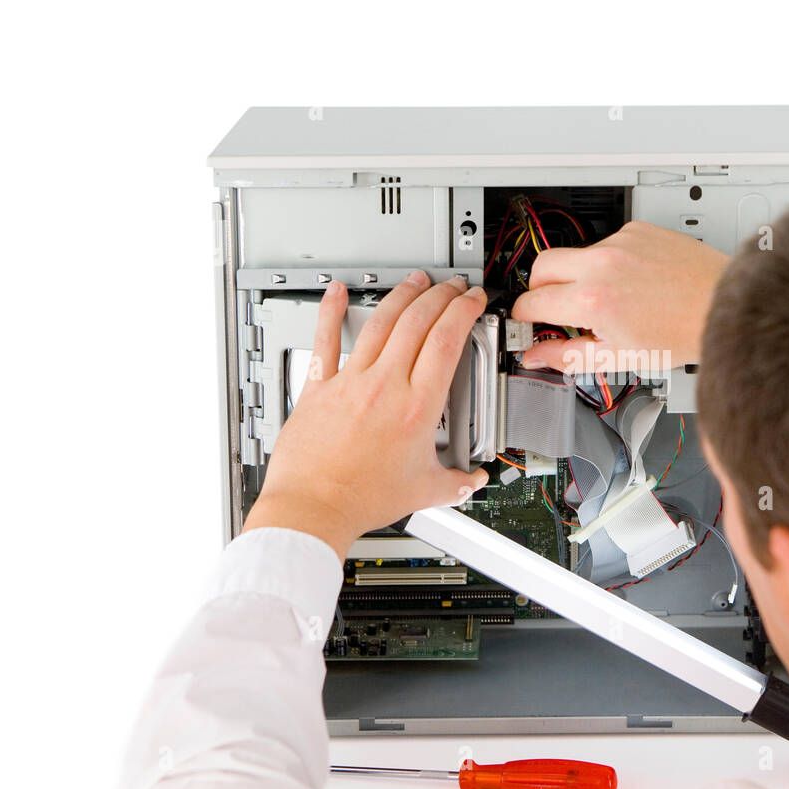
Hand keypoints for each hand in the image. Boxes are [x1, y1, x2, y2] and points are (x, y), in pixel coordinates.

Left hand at [242, 273, 489, 561]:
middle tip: (452, 286)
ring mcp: (351, 381)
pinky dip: (331, 312)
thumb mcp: (424, 492)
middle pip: (418, 322)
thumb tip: (475, 480)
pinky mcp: (320, 387)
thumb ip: (457, 483)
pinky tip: (336, 292)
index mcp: (417, 408)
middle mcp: (385, 386)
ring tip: (416, 281)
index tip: (472, 301)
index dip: (464, 312)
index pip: (448, 341)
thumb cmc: (361, 500)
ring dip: (402, 295)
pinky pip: (326, 340)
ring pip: (381, 323)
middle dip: (441, 296)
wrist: (313, 507)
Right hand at [511, 221, 728, 372]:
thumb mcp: (619, 358)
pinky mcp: (637, 229)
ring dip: (577, 276)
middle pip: (540, 266)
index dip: (524, 317)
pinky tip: (629, 281)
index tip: (527, 322)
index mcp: (593, 299)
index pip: (532, 301)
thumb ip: (569, 356)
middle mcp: (602, 264)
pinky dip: (607, 262)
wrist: (722, 304)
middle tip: (552, 307)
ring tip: (606, 299)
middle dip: (538, 288)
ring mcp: (620, 242)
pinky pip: (605, 243)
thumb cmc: (682, 332)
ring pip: (575, 255)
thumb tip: (537, 357)